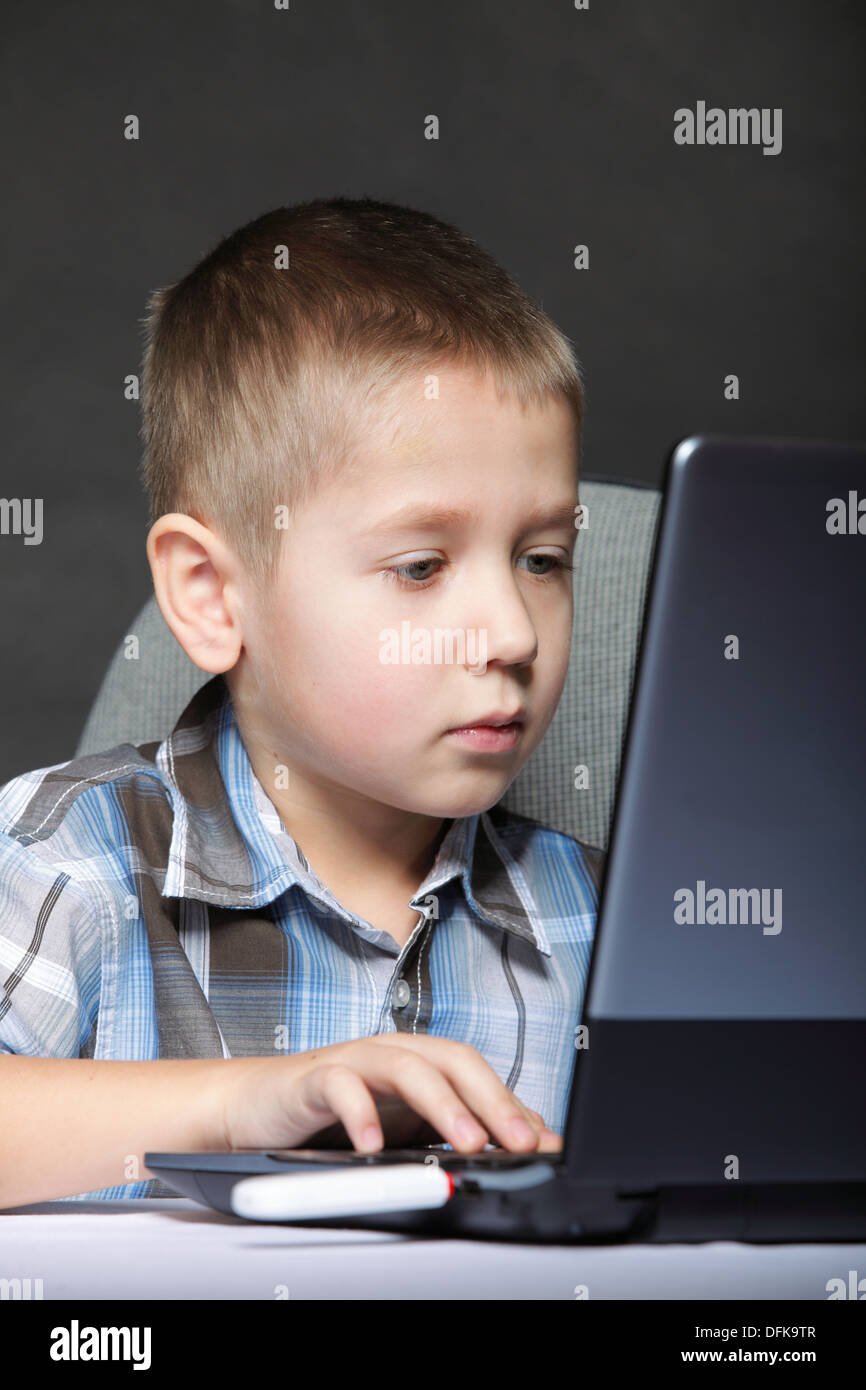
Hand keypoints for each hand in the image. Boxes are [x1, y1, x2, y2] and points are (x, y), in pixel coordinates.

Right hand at [215, 1033, 562, 1155]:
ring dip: (442, 1104)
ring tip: (466, 1142)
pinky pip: (340, 1087)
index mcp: (418, 1061)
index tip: (544, 1143)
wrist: (254, 1106)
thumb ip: (454, 1128)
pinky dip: (360, 1114)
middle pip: (451, 1060)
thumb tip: (524, 1142)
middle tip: (518, 1141)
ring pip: (406, 1067)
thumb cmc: (332, 1113)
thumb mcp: (402, 1125)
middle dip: (489, 1100)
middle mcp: (391, 1053)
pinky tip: (375, 1147)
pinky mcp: (312, 1078)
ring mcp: (353, 1061)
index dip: (512, 1103)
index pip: (477, 1073)